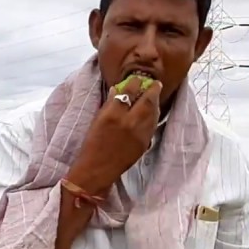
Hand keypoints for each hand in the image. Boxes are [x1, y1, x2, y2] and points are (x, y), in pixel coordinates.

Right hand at [68, 75, 162, 192]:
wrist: (97, 170)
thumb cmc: (92, 145)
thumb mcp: (96, 121)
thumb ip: (108, 105)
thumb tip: (117, 90)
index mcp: (112, 115)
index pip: (128, 91)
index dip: (135, 82)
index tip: (137, 78)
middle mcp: (129, 122)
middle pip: (147, 101)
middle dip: (153, 90)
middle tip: (156, 83)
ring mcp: (139, 133)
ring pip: (153, 112)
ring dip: (155, 103)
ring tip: (155, 96)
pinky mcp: (145, 143)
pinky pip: (152, 125)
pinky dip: (154, 116)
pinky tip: (153, 113)